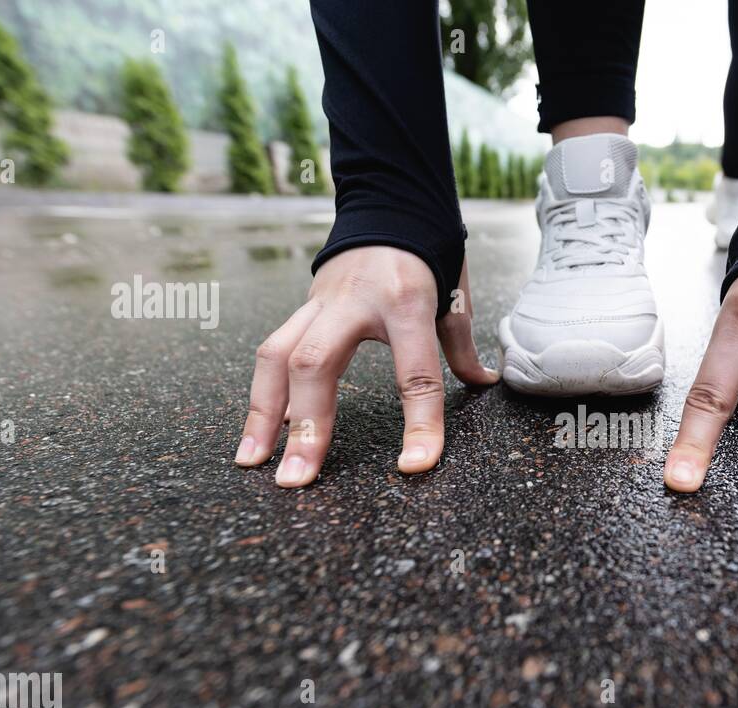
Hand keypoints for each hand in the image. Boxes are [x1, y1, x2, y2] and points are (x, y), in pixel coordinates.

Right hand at [234, 247, 497, 486]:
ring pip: (276, 356)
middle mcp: (354, 302)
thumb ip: (461, 345)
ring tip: (254, 464)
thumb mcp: (454, 295)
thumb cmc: (428, 250)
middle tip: (297, 478)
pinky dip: (261, 396)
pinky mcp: (301, 307)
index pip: (416, 372)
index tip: (414, 466)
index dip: (419, 422)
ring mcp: (320, 303)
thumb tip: (483, 383)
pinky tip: (256, 436)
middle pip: (317, 364)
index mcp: (407, 301)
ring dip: (262, 415)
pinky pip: (271, 352)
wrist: (389, 200)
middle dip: (306, 425)